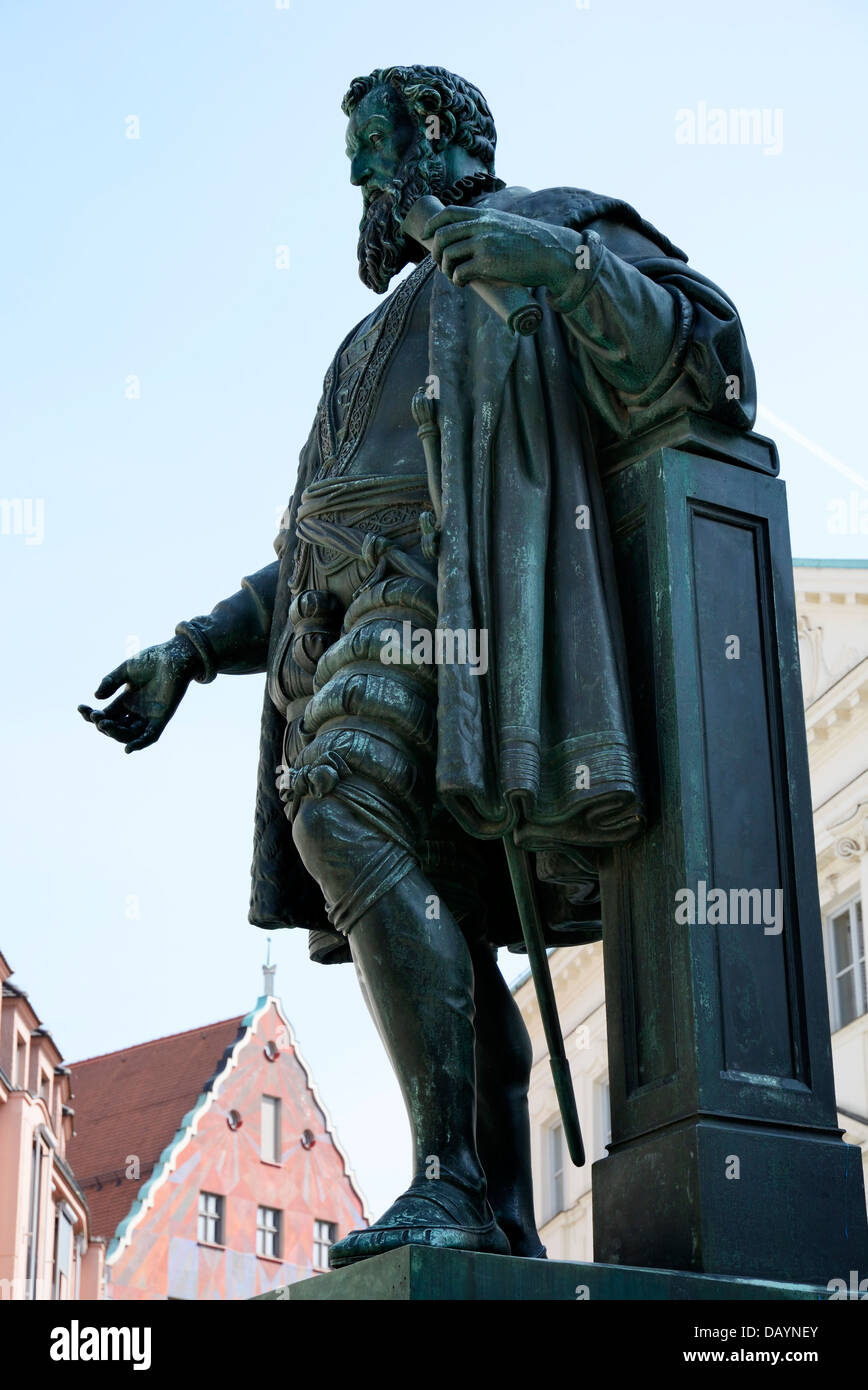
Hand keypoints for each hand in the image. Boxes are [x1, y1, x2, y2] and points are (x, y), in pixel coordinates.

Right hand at [78, 635, 201, 752]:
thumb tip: (96, 697)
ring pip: (129, 734)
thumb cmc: (152, 660)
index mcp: (126, 701)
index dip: (92, 715)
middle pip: (115, 727)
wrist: (175, 657)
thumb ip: (111, 682)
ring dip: (115, 733)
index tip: (81, 708)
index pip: (105, 714)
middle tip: (96, 717)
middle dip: (102, 724)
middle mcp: (136, 712)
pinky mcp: (161, 719)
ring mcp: (148, 716)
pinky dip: (139, 744)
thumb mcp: (126, 670)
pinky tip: (128, 748)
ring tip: (105, 725)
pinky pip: (150, 737)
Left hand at [421, 206, 576, 295]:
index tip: (425, 235)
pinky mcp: (488, 263)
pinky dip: (456, 280)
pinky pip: (459, 272)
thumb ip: (488, 228)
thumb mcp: (507, 225)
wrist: (551, 254)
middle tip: (441, 264)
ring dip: (445, 269)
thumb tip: (471, 241)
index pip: (448, 212)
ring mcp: (484, 243)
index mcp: (485, 216)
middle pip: (442, 235)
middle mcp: (481, 226)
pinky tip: (463, 283)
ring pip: (447, 255)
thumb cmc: (531, 244)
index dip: (432, 223)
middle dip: (435, 252)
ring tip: (454, 277)